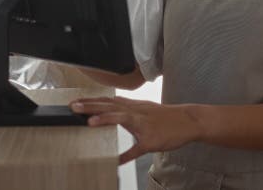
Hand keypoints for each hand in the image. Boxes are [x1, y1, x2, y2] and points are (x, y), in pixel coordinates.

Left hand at [70, 96, 200, 163]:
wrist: (189, 121)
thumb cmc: (167, 117)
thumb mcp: (146, 109)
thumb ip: (127, 111)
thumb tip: (110, 112)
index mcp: (134, 107)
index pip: (109, 101)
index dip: (91, 100)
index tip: (75, 101)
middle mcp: (137, 113)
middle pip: (111, 106)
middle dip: (92, 106)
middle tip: (73, 106)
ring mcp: (144, 126)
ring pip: (123, 118)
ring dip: (106, 119)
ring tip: (89, 122)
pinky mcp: (151, 140)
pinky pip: (137, 149)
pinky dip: (125, 156)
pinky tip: (115, 161)